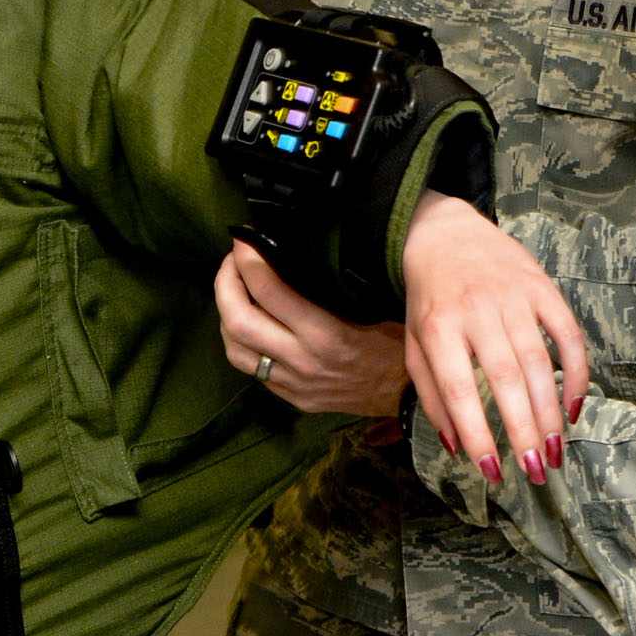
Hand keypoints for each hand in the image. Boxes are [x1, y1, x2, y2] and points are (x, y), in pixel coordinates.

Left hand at [216, 241, 407, 418]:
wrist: (411, 396)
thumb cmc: (399, 341)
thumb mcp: (373, 304)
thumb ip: (334, 280)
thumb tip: (297, 240)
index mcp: (326, 334)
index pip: (267, 289)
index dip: (246, 257)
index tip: (244, 237)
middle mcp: (303, 361)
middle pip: (237, 320)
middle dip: (224, 282)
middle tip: (231, 260)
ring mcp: (294, 384)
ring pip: (234, 349)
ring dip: (225, 315)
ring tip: (233, 289)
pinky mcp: (293, 398)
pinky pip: (251, 370)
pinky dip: (240, 342)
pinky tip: (248, 323)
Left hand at [401, 191, 586, 485]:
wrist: (445, 233)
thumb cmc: (428, 300)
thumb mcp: (414, 344)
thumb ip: (430, 395)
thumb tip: (456, 447)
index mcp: (438, 326)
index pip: (458, 388)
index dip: (476, 432)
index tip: (491, 471)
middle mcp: (475, 310)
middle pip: (506, 379)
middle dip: (524, 430)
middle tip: (536, 470)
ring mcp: (512, 296)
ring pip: (538, 362)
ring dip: (550, 412)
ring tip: (556, 451)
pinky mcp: (541, 286)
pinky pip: (568, 334)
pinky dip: (576, 371)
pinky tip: (574, 406)